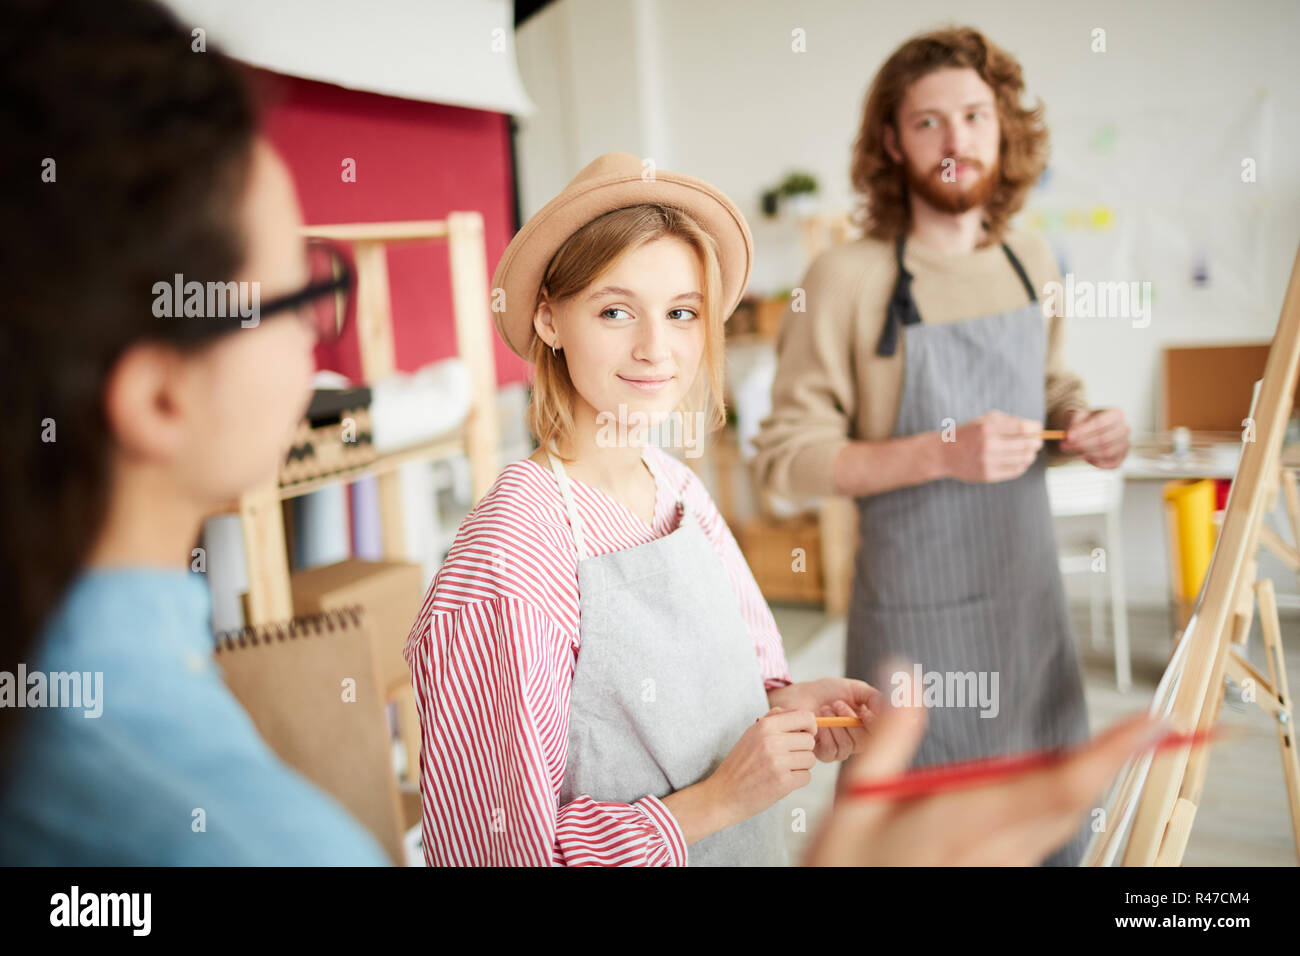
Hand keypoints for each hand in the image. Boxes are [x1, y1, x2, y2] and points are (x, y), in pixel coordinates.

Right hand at [707, 707, 816, 827]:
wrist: (724, 793)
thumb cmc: (740, 763)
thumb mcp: (752, 734)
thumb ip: (775, 721)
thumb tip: (804, 717)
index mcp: (765, 725)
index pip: (805, 717)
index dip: (810, 726)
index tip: (805, 734)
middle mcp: (772, 741)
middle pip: (810, 741)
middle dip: (802, 750)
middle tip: (787, 757)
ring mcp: (778, 762)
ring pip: (810, 759)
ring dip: (801, 766)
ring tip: (782, 769)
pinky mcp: (783, 782)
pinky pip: (807, 777)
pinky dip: (797, 780)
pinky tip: (781, 781)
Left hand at [768, 678, 881, 761]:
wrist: (802, 692)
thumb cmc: (828, 691)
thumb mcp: (855, 689)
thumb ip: (874, 697)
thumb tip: (889, 709)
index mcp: (868, 726)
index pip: (881, 736)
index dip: (875, 728)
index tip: (864, 713)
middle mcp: (857, 741)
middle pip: (866, 744)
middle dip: (851, 722)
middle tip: (837, 704)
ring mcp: (841, 749)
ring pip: (848, 747)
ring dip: (836, 725)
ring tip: (825, 708)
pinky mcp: (823, 754)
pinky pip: (831, 752)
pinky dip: (825, 735)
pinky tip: (819, 722)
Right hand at [802, 693, 1160, 865]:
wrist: (848, 927)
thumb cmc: (848, 870)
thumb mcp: (857, 799)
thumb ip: (890, 736)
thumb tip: (905, 674)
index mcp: (962, 822)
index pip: (1058, 784)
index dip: (1110, 753)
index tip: (1148, 724)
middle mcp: (995, 852)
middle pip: (1072, 803)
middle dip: (1109, 762)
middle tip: (1143, 729)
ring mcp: (1001, 872)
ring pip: (1059, 824)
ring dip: (1079, 786)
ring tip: (1099, 753)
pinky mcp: (998, 881)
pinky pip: (1038, 842)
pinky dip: (1050, 810)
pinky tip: (1032, 796)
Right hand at [942, 410, 1043, 482]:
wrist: (945, 454)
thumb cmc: (969, 433)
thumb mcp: (984, 419)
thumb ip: (1008, 420)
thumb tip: (1034, 428)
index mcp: (987, 427)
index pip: (1021, 427)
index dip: (1035, 428)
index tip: (1038, 429)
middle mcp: (988, 445)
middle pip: (1025, 444)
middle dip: (1036, 442)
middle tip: (1037, 442)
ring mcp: (987, 462)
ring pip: (1022, 459)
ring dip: (1031, 454)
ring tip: (1030, 452)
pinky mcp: (988, 475)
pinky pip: (1015, 471)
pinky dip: (1023, 466)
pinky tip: (1021, 461)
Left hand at [1059, 408, 1129, 468]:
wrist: (1087, 430)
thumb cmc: (1083, 422)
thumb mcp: (1076, 417)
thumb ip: (1073, 425)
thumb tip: (1070, 437)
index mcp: (1116, 414)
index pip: (1100, 423)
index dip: (1084, 431)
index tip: (1068, 436)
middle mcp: (1124, 429)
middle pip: (1104, 440)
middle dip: (1082, 444)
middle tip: (1064, 446)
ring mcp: (1125, 444)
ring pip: (1107, 453)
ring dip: (1086, 453)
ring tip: (1073, 450)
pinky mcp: (1121, 458)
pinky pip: (1111, 464)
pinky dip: (1097, 462)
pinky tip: (1086, 456)